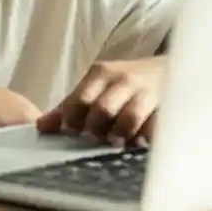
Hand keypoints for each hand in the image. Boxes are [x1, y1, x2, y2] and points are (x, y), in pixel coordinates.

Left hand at [36, 57, 164, 147]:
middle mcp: (123, 79)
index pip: (79, 100)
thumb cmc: (126, 84)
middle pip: (102, 109)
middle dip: (97, 129)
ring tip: (118, 141)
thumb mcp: (96, 87)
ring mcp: (147, 91)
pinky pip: (156, 126)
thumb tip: (41, 127)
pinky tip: (141, 142)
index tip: (75, 133)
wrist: (170, 68)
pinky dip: (146, 137)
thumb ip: (70, 107)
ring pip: (129, 117)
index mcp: (101, 73)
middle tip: (98, 138)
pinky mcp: (168, 104)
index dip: (74, 122)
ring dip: (120, 134)